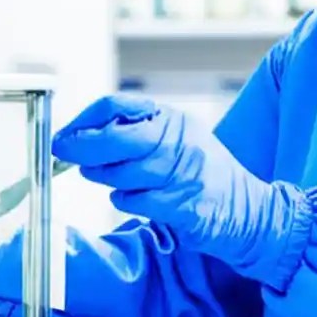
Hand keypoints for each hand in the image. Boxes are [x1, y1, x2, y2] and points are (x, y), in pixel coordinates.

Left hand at [52, 94, 304, 286]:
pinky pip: (134, 200)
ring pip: (119, 172)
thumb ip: (137, 134)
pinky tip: (131, 198)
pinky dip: (124, 200)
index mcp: (173, 119)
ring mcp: (183, 172)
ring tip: (103, 177)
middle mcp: (179, 140)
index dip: (84, 120)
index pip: (117, 106)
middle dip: (80, 147)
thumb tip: (83, 135)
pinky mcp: (183, 204)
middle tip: (64, 153)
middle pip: (113, 137)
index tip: (65, 134)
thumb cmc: (204, 175)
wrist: (252, 211)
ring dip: (102, 176)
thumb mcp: (178, 140)